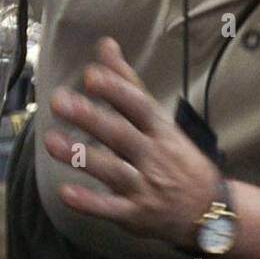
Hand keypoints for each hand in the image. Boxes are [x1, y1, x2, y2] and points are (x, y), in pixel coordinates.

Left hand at [44, 37, 220, 248]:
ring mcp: (144, 187)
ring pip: (112, 170)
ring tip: (51, 141)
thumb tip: (104, 44)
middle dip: (90, 118)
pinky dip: (89, 202)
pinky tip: (65, 192)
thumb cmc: (175, 157)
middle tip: (60, 101)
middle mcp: (154, 156)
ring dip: (81, 157)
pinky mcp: (134, 214)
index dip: (116, 91)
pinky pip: (110, 208)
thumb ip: (127, 83)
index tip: (91, 75)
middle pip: (121, 135)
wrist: (208, 211)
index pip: (140, 106)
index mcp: (161, 130)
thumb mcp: (159, 120)